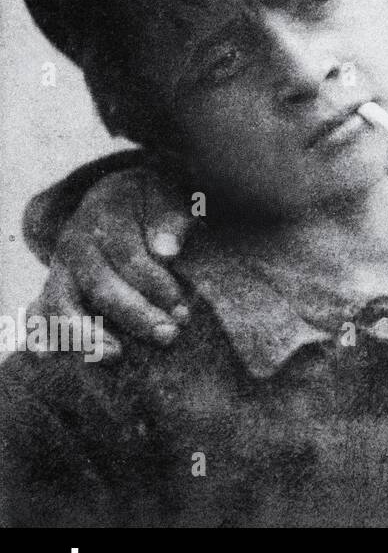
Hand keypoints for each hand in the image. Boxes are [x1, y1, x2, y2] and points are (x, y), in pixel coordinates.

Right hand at [34, 167, 194, 359]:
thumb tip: (167, 251)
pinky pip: (40, 312)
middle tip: (168, 336)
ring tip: (117, 355)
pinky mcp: (54, 288)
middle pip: (101, 285)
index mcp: (106, 217)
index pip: (130, 257)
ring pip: (63, 304)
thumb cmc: (152, 203)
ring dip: (88, 335)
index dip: (157, 286)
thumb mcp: (168, 200)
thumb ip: (171, 223)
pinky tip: (51, 356)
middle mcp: (76, 244)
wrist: (117, 196)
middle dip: (135, 315)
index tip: (183, 310)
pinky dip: (44, 334)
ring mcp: (60, 268)